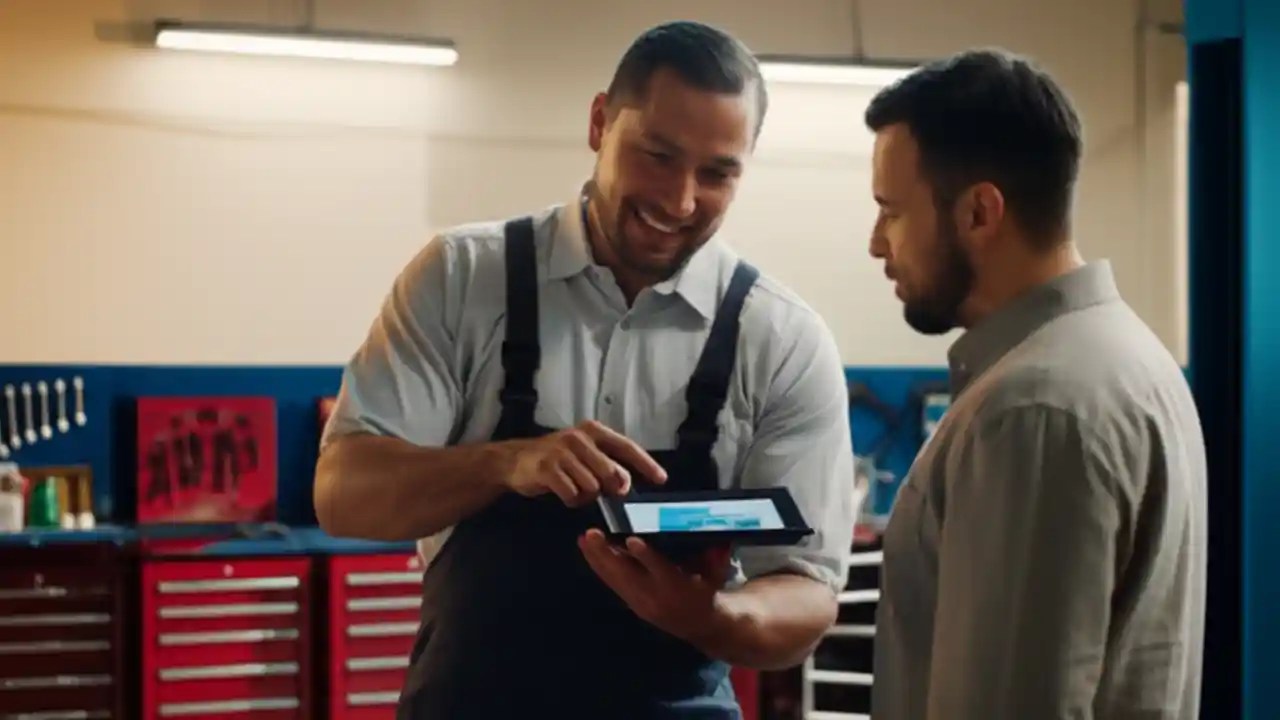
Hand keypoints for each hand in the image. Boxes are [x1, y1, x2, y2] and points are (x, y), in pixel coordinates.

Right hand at [506, 420, 666, 506]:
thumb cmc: (556, 458)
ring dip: (586, 495)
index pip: (626, 446)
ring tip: (574, 488)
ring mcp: (562, 452)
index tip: (661, 479)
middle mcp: (580, 437)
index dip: (646, 464)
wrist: (516, 460)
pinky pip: (572, 495)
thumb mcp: (584, 455)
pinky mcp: (548, 468)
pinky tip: (563, 493)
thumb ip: (606, 465)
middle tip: (598, 491)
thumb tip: (626, 485)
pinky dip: (571, 500)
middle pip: (611, 473)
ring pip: (592, 487)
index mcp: (593, 431)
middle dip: (610, 488)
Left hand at [579, 529, 733, 645]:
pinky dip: (600, 568)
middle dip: (606, 555)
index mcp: (676, 586)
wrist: (702, 626)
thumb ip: (710, 554)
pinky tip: (588, 553)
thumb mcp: (713, 572)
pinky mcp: (632, 603)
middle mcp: (654, 595)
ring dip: (596, 559)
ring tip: (582, 540)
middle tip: (591, 533)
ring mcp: (640, 601)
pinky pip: (613, 584)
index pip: (660, 568)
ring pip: (614, 580)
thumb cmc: (708, 589)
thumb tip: (708, 528)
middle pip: (626, 575)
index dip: (646, 555)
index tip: (632, 539)